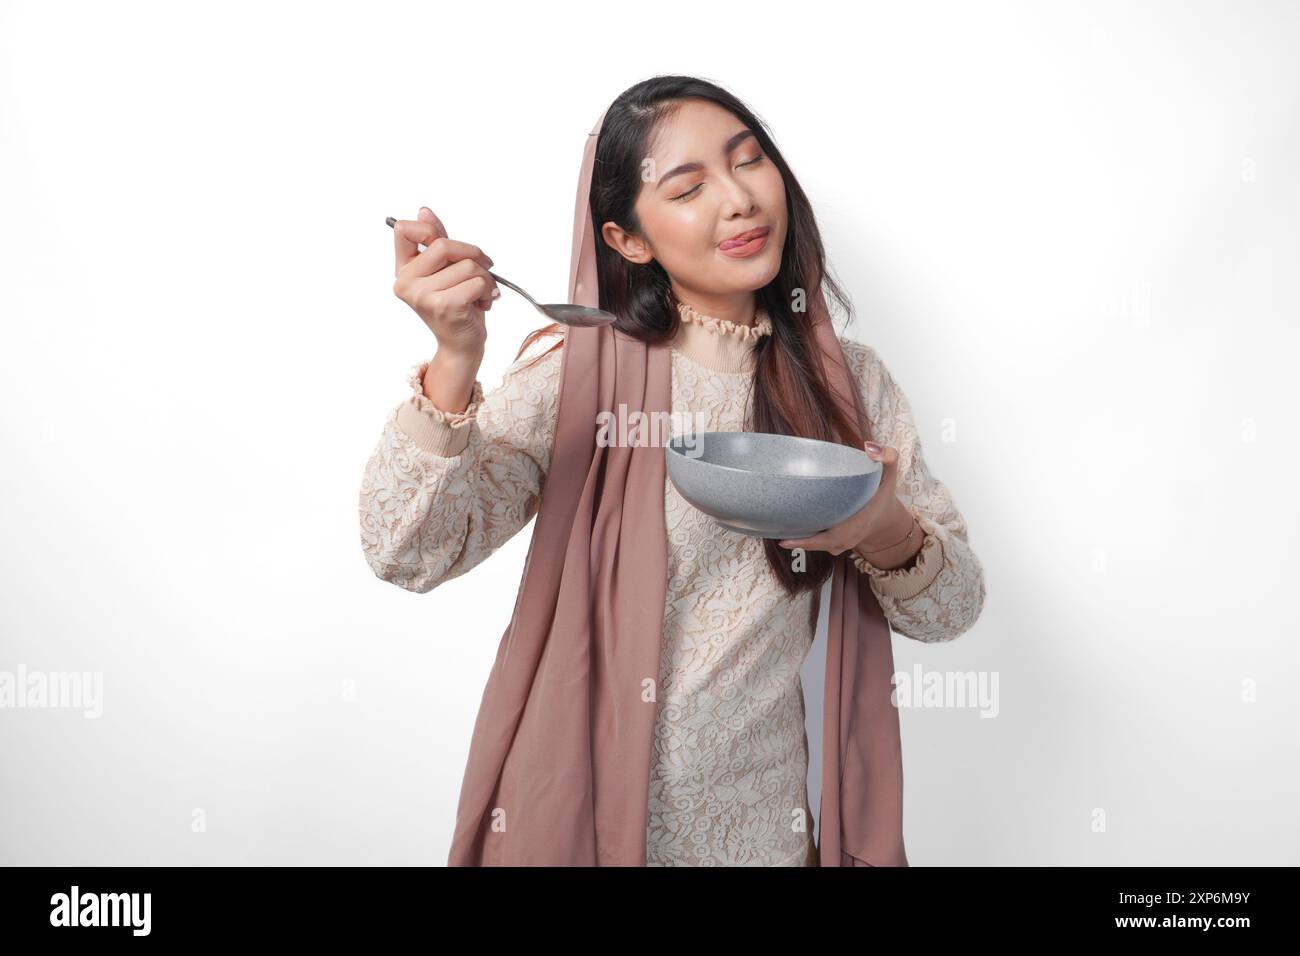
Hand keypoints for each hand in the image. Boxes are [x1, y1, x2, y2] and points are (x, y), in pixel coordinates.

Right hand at [391, 206, 497, 356]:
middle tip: (485, 267)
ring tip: (482, 292)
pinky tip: (484, 302)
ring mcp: (423, 296)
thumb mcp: (445, 269)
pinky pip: (477, 282)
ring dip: (485, 277)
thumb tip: (424, 211)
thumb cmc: (456, 305)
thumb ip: (435, 240)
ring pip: (466, 265)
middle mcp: (406, 283)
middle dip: (473, 254)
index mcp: (403, 270)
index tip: (449, 246)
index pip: (403, 230)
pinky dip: (489, 290)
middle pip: (443, 244)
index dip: (430, 229)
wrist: (461, 344)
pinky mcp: (444, 306)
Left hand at [777, 441, 908, 555]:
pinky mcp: (835, 544)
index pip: (829, 539)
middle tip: (776, 532)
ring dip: (798, 539)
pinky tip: (789, 527)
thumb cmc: (883, 494)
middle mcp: (846, 539)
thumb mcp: (890, 474)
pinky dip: (805, 538)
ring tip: (778, 529)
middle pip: (815, 545)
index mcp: (856, 525)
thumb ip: (888, 456)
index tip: (785, 540)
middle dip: (796, 541)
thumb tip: (869, 447)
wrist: (887, 517)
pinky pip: (817, 544)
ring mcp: (840, 545)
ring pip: (815, 545)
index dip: (807, 541)